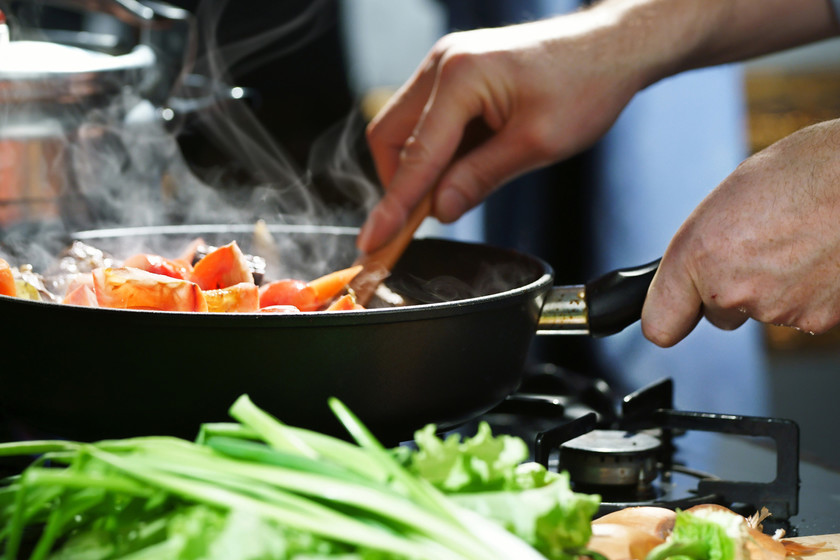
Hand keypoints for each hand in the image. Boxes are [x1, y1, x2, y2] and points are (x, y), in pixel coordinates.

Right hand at [357, 13, 646, 252]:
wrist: (612, 46)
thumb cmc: (585, 84)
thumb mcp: (536, 144)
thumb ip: (481, 178)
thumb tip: (441, 211)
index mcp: (460, 76)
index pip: (414, 155)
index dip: (394, 205)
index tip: (374, 242)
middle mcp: (442, 63)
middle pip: (389, 136)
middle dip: (399, 183)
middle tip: (420, 221)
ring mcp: (446, 65)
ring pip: (404, 128)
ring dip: (419, 168)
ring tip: (454, 192)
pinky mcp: (456, 73)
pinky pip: (427, 120)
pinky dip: (435, 152)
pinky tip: (462, 169)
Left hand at [642, 119, 839, 345]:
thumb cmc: (806, 171)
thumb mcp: (730, 199)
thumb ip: (704, 246)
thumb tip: (697, 271)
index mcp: (699, 254)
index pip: (659, 324)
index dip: (670, 316)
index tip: (676, 311)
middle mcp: (730, 289)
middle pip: (717, 313)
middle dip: (731, 289)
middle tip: (762, 247)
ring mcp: (774, 309)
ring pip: (761, 311)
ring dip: (773, 286)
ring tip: (798, 240)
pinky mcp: (815, 320)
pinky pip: (799, 312)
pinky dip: (807, 292)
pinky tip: (818, 256)